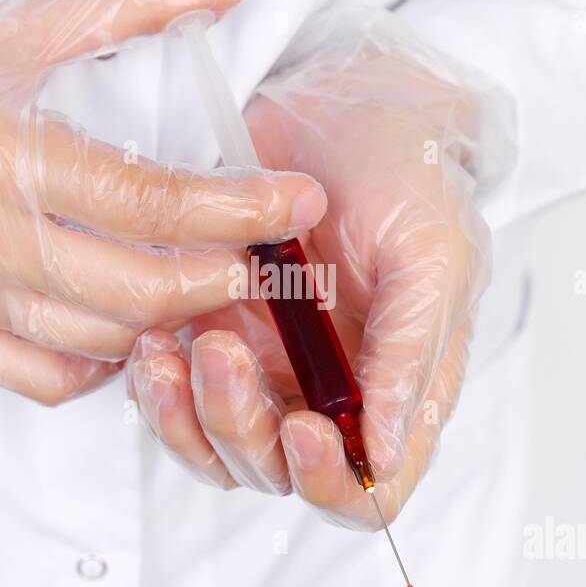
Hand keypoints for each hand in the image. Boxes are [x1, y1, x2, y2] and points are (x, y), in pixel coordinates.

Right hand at [0, 0, 326, 404]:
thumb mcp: (13, 24)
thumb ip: (131, 6)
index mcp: (6, 155)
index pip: (152, 203)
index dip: (242, 208)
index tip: (301, 202)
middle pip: (139, 292)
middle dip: (224, 281)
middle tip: (266, 256)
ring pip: (100, 344)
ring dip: (170, 325)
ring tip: (209, 286)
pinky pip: (46, 381)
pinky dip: (102, 366)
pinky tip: (127, 327)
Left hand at [126, 12, 494, 527]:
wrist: (342, 98)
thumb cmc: (405, 170)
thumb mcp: (433, 254)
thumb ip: (412, 355)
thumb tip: (383, 455)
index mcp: (396, 389)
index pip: (368, 489)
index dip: (330, 483)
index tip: (303, 430)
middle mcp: (327, 394)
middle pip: (278, 472)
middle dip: (244, 428)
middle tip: (226, 351)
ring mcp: (264, 368)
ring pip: (215, 445)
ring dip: (189, 414)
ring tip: (181, 345)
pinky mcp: (208, 333)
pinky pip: (170, 396)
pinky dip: (155, 386)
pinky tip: (152, 341)